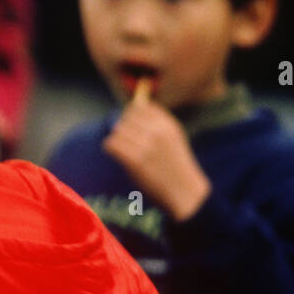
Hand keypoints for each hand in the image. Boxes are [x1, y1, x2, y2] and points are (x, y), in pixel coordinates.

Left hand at [102, 80, 211, 221]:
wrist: (184, 190)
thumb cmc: (174, 163)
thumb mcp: (173, 137)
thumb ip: (156, 121)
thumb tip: (135, 103)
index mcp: (167, 125)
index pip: (139, 107)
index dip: (131, 115)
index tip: (131, 127)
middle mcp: (158, 133)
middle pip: (126, 118)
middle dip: (122, 128)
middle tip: (126, 141)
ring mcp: (147, 146)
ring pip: (116, 131)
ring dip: (116, 140)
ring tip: (123, 149)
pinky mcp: (135, 160)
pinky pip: (111, 144)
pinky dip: (110, 148)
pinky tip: (116, 155)